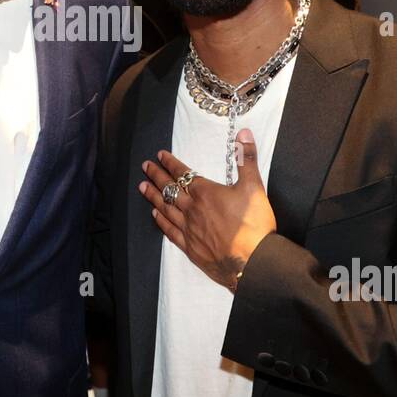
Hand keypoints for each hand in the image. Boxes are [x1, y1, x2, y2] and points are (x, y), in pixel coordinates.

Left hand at [138, 129, 276, 291]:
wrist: (252, 262)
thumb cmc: (254, 225)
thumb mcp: (254, 186)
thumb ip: (246, 159)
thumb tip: (243, 134)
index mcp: (205, 193)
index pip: (183, 173)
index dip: (170, 163)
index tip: (159, 155)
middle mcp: (192, 209)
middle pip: (169, 189)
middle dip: (156, 175)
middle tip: (145, 167)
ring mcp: (189, 229)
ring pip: (165, 208)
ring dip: (153, 196)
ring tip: (142, 187)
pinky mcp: (190, 248)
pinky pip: (170, 231)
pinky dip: (161, 221)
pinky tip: (155, 216)